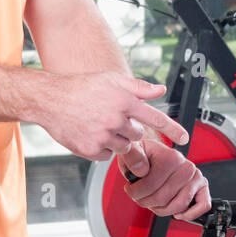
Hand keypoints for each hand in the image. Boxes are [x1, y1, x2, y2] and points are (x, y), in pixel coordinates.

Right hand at [33, 72, 189, 161]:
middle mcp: (116, 120)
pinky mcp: (90, 149)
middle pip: (137, 135)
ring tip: (99, 124)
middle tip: (112, 118)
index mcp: (125, 101)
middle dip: (129, 129)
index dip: (172, 129)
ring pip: (123, 147)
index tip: (185, 138)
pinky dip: (102, 148)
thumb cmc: (82, 87)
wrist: (50, 99)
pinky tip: (90, 134)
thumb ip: (139, 87)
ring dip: (116, 139)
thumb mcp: (112, 80)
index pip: (156, 118)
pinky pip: (106, 156)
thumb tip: (161, 89)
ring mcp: (103, 136)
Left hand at [120, 133, 210, 220]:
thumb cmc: (145, 155)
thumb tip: (140, 170)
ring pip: (179, 205)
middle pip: (162, 198)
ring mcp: (195, 176)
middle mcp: (186, 166)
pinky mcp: (202, 186)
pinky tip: (176, 212)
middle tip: (141, 197)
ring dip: (162, 209)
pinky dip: (189, 214)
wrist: (155, 153)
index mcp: (171, 156)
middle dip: (146, 202)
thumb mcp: (133, 152)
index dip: (135, 192)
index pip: (150, 185)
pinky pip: (203, 205)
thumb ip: (132, 158)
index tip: (130, 189)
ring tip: (154, 203)